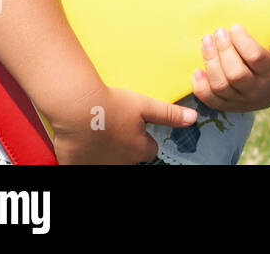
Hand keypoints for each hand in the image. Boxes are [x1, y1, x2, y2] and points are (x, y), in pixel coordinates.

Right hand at [50, 84, 196, 164]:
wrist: (76, 107)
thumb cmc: (112, 104)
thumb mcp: (146, 105)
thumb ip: (170, 115)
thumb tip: (193, 119)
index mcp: (139, 150)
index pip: (149, 148)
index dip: (143, 135)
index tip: (133, 123)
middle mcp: (121, 163)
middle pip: (129, 156)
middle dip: (125, 145)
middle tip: (114, 124)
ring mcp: (98, 166)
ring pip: (107, 160)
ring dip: (105, 150)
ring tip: (97, 129)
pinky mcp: (77, 165)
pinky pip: (84, 162)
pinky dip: (83, 154)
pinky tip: (81, 139)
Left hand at [191, 25, 269, 112]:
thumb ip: (266, 29)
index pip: (256, 57)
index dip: (243, 41)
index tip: (235, 26)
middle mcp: (257, 90)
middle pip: (236, 73)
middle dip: (224, 50)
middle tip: (218, 32)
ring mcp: (241, 101)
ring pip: (221, 85)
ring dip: (210, 61)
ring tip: (206, 41)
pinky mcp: (227, 106)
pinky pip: (210, 100)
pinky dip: (201, 86)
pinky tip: (196, 70)